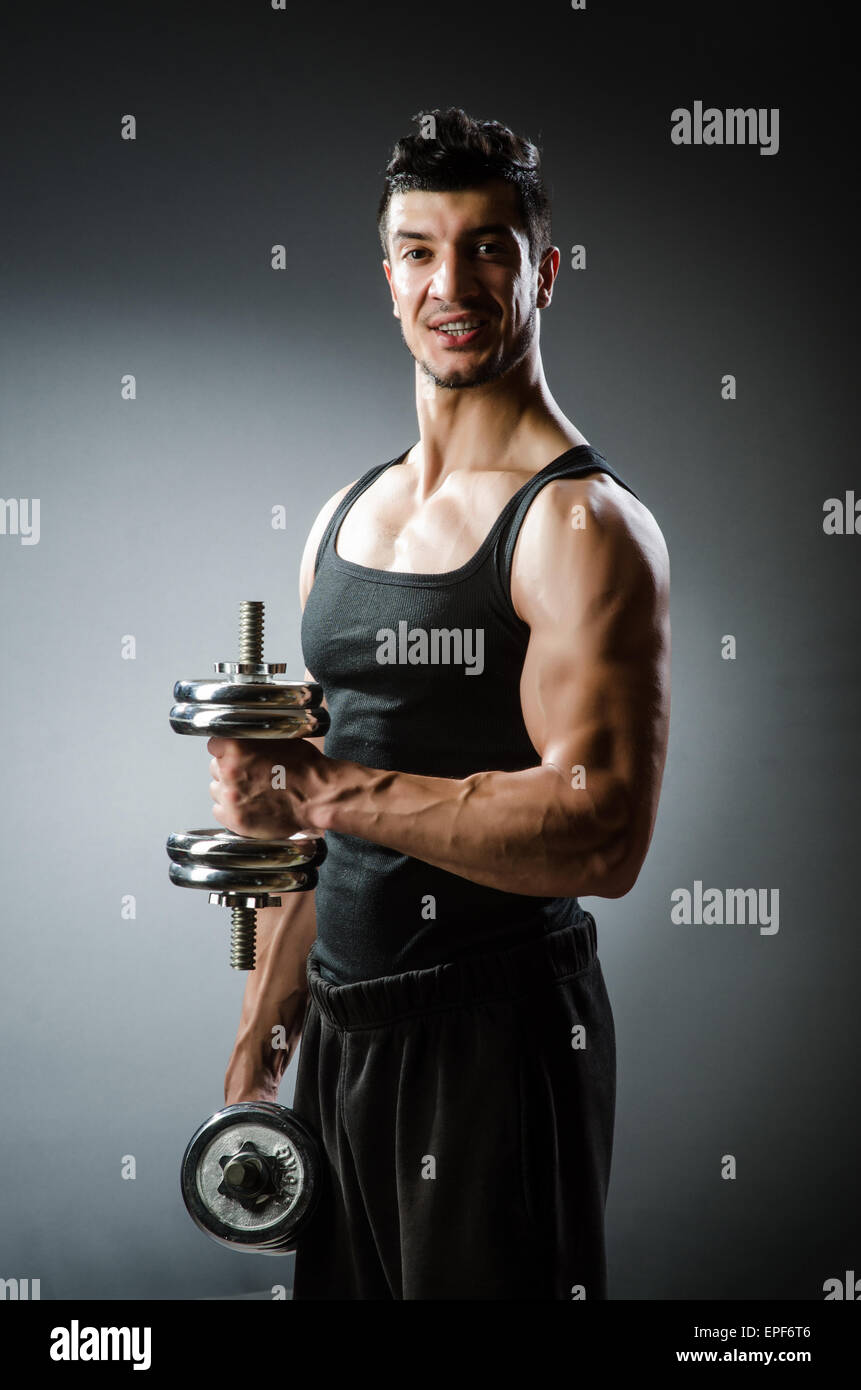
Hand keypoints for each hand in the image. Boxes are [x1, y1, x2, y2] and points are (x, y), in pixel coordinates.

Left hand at [207, 735, 326, 838]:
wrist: (318, 796)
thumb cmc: (305, 767)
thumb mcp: (278, 738)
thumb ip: (252, 740)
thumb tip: (242, 741)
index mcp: (236, 747)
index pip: (215, 745)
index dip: (227, 751)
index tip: (236, 756)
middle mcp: (228, 771)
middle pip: (215, 769)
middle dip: (229, 771)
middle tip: (249, 775)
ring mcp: (230, 797)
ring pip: (216, 791)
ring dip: (229, 791)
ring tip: (251, 793)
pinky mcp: (235, 819)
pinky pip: (219, 812)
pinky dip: (230, 810)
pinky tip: (248, 807)